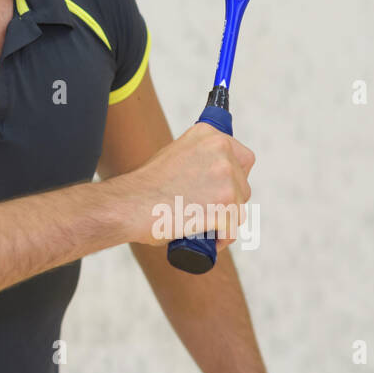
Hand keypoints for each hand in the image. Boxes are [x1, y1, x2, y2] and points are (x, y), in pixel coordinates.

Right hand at [111, 122, 254, 247]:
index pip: (244, 157)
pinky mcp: (225, 206)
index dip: (234, 176)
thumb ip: (199, 157)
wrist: (130, 204)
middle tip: (204, 208)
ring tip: (199, 225)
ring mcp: (225, 178)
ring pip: (239, 208)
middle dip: (229, 200)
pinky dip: (220, 237)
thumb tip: (213, 171)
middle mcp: (221, 151)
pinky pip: (232, 228)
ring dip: (224, 220)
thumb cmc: (147, 186)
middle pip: (243, 184)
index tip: (222, 187)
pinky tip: (204, 238)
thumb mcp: (174, 154)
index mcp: (209, 135)